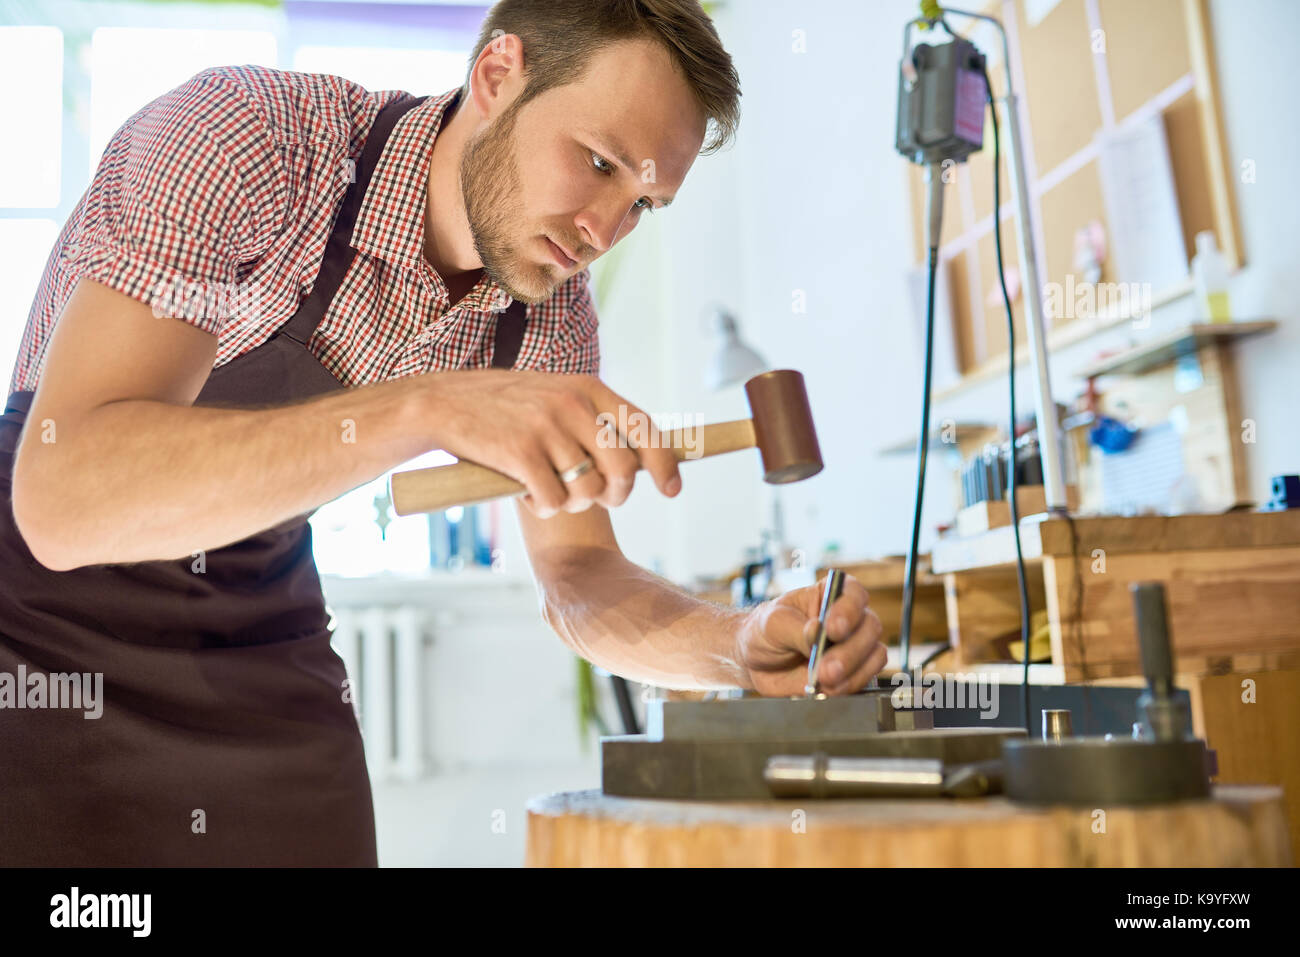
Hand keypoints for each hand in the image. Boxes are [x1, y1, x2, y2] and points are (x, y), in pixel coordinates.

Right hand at [422, 369, 680, 517]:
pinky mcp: (520, 453)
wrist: (442, 403)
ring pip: (587, 491)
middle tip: (598, 499)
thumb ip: (592, 420)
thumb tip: (638, 461)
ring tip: (550, 490)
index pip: (644, 428)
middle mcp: (572, 405)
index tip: (673, 490)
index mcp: (587, 388)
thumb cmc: (504, 408)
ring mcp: (546, 428)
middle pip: (622, 469)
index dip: (664, 463)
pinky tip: (526, 492)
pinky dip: (544, 506)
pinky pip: (554, 501)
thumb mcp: (554, 397)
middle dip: (616, 494)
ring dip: (572, 503)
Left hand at [735, 573, 885, 696]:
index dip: (849, 610)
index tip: (833, 629)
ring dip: (852, 671)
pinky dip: (849, 685)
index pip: (853, 593)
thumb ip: (796, 628)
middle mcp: (848, 618)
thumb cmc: (765, 632)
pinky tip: (828, 689)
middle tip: (826, 668)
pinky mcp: (853, 671)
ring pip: (874, 654)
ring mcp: (853, 645)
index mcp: (829, 595)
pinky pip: (865, 678)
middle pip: (869, 627)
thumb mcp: (773, 624)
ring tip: (824, 680)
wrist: (757, 663)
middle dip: (849, 650)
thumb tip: (817, 632)